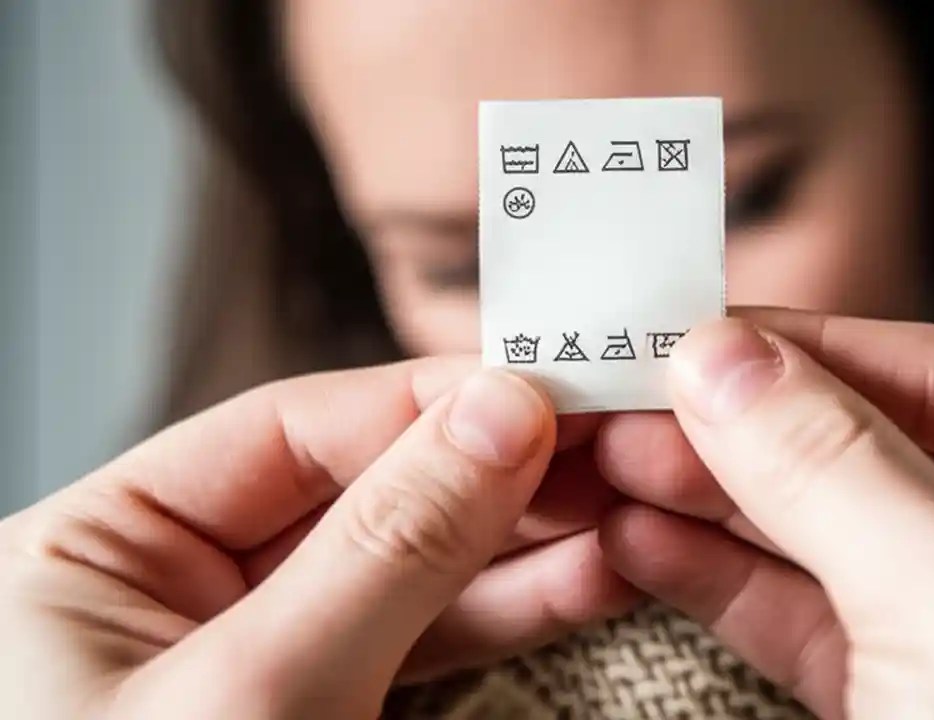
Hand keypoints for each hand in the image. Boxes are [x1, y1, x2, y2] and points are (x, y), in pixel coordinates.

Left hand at [0, 360, 636, 718]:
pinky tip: (587, 578)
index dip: (427, 403)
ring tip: (629, 509)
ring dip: (524, 542)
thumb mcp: (258, 697)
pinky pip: (425, 639)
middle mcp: (177, 589)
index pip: (292, 430)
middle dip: (494, 474)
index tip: (545, 392)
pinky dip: (509, 612)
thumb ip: (386, 548)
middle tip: (613, 448)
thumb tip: (498, 416)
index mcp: (102, 551)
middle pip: (364, 489)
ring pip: (411, 567)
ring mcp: (259, 655)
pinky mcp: (324, 713)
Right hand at [596, 310, 933, 718]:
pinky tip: (647, 540)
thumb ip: (835, 463)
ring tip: (605, 463)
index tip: (679, 330)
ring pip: (831, 527)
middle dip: (734, 424)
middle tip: (615, 397)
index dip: (798, 344)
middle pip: (873, 439)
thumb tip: (724, 361)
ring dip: (710, 498)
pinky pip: (816, 612)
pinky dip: (724, 578)